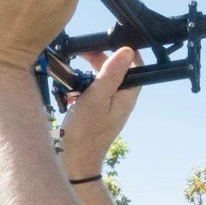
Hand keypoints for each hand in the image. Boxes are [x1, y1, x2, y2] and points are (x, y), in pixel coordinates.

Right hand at [60, 49, 141, 179]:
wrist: (75, 161)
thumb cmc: (85, 132)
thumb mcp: (96, 98)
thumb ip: (111, 73)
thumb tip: (127, 50)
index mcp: (127, 95)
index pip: (135, 65)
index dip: (123, 50)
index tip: (106, 42)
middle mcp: (121, 99)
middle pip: (116, 70)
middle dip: (99, 60)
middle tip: (82, 55)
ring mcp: (109, 106)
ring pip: (102, 80)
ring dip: (88, 75)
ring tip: (73, 76)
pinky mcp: (97, 112)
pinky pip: (93, 92)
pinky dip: (82, 88)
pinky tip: (71, 91)